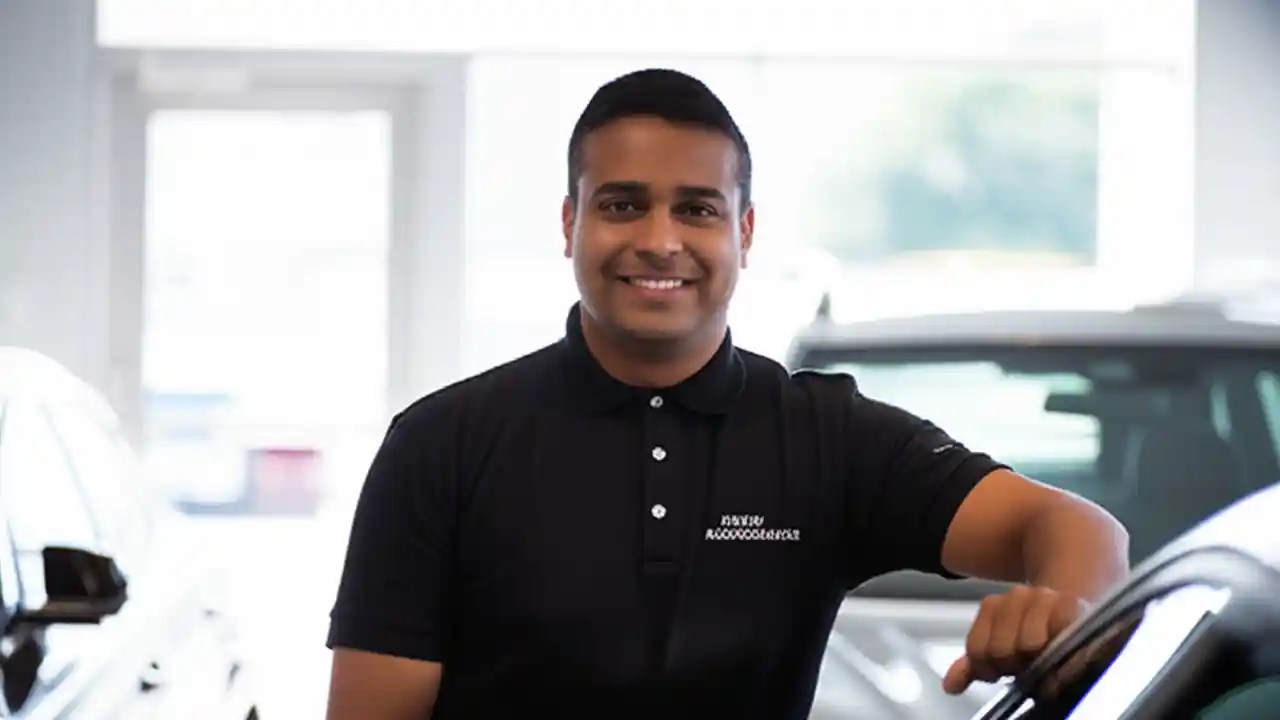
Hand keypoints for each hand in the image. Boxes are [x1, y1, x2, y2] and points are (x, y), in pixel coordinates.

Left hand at [942, 585, 1087, 694]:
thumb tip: (950, 687)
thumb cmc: (1033, 635)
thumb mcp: (998, 649)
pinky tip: (1062, 653)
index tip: (1002, 670)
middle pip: (1000, 649)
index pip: (977, 650)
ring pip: (1028, 643)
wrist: (1073, 611)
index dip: (988, 669)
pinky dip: (1058, 652)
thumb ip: (974, 665)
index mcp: (992, 605)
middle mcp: (1017, 596)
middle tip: (1027, 663)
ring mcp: (1043, 597)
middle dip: (1013, 664)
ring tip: (1045, 658)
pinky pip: (1057, 636)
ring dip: (1037, 659)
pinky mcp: (1071, 604)